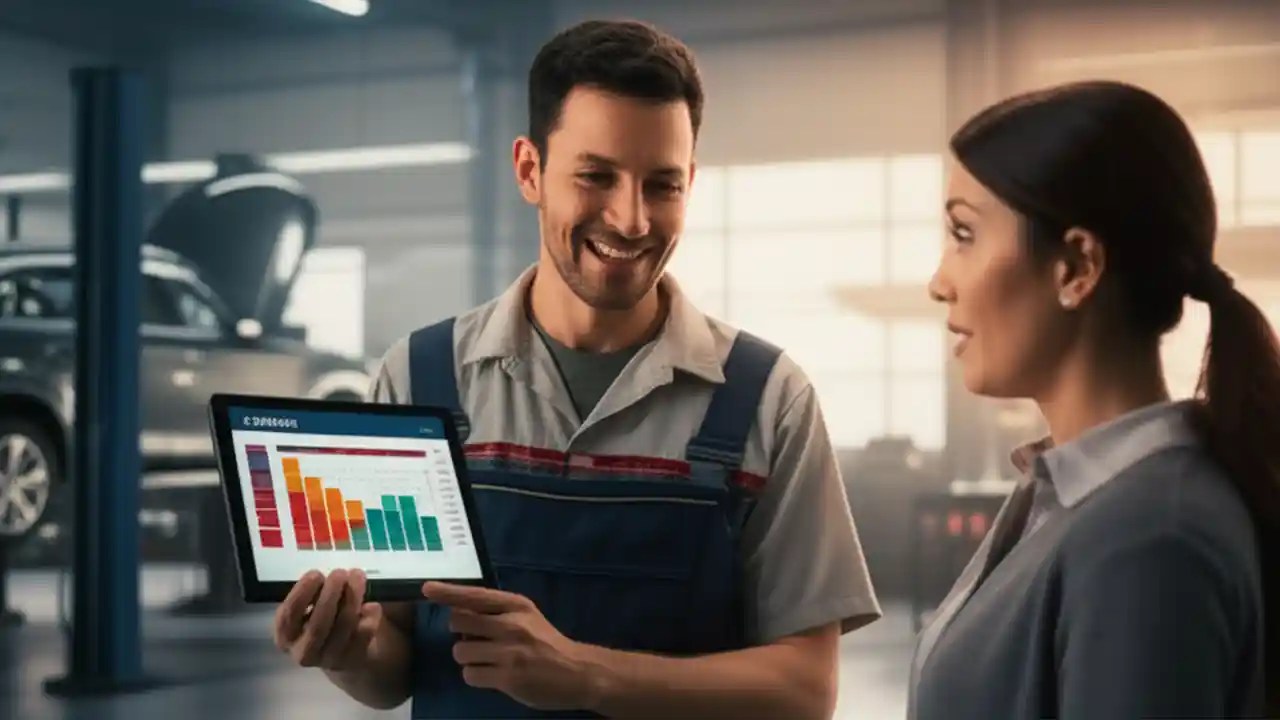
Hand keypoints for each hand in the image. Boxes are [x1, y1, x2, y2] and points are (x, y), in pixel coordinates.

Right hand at [274, 568, 381, 671]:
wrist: (342, 650)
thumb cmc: (320, 618)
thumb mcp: (308, 607)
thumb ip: (314, 594)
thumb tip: (331, 578)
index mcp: (285, 636)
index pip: (288, 616)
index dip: (302, 593)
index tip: (316, 574)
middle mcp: (304, 652)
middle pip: (318, 625)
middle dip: (330, 595)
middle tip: (340, 572)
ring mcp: (329, 659)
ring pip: (343, 628)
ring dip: (352, 599)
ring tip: (357, 577)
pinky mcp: (353, 659)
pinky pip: (363, 635)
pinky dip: (370, 617)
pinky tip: (371, 605)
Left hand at [422, 582, 598, 710]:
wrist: (576, 671)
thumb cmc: (546, 642)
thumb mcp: (526, 616)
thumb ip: (497, 611)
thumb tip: (459, 611)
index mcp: (516, 605)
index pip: (475, 595)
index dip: (448, 592)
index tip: (427, 588)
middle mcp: (511, 625)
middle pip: (459, 622)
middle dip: (460, 633)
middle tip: (476, 639)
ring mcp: (509, 652)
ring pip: (460, 652)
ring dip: (467, 658)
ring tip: (486, 660)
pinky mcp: (508, 678)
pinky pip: (470, 675)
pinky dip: (475, 676)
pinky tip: (491, 675)